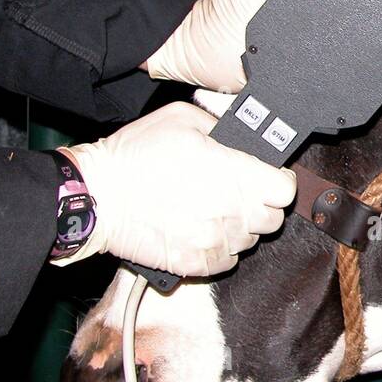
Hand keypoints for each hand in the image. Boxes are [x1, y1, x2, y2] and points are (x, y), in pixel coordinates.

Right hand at [53, 102, 296, 276]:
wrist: (96, 196)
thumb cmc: (134, 155)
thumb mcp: (183, 119)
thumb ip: (222, 127)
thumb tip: (241, 137)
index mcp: (233, 175)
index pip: (285, 190)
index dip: (279, 180)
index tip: (267, 176)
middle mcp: (228, 212)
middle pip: (272, 218)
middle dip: (261, 203)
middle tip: (239, 191)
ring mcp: (212, 242)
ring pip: (250, 241)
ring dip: (240, 226)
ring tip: (215, 209)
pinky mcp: (194, 263)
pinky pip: (227, 261)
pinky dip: (221, 248)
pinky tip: (203, 230)